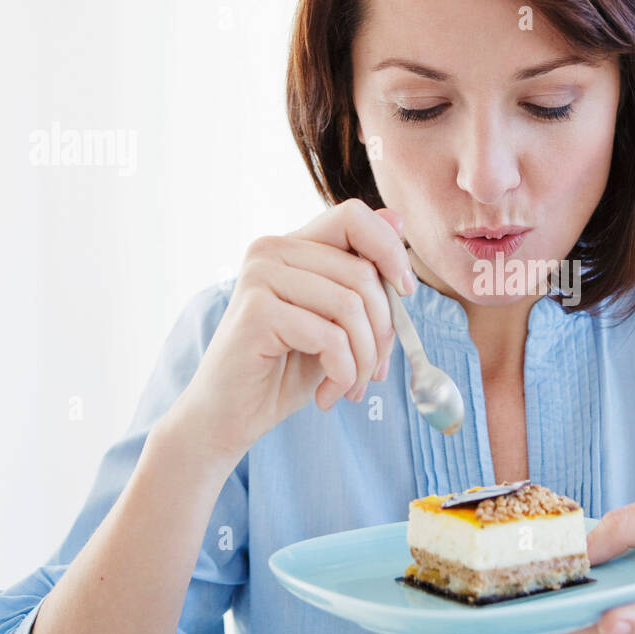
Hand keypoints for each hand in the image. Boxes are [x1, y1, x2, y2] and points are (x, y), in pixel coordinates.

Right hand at [169, 198, 414, 467]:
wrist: (229, 417)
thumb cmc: (284, 369)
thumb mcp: (337, 322)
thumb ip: (363, 276)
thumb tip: (399, 219)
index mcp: (292, 246)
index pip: (354, 217)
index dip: (390, 250)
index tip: (405, 293)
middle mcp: (270, 250)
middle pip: (363, 273)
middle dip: (383, 331)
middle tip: (373, 372)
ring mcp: (259, 277)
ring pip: (351, 306)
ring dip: (363, 359)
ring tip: (351, 387)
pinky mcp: (256, 312)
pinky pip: (330, 338)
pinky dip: (342, 374)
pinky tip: (326, 396)